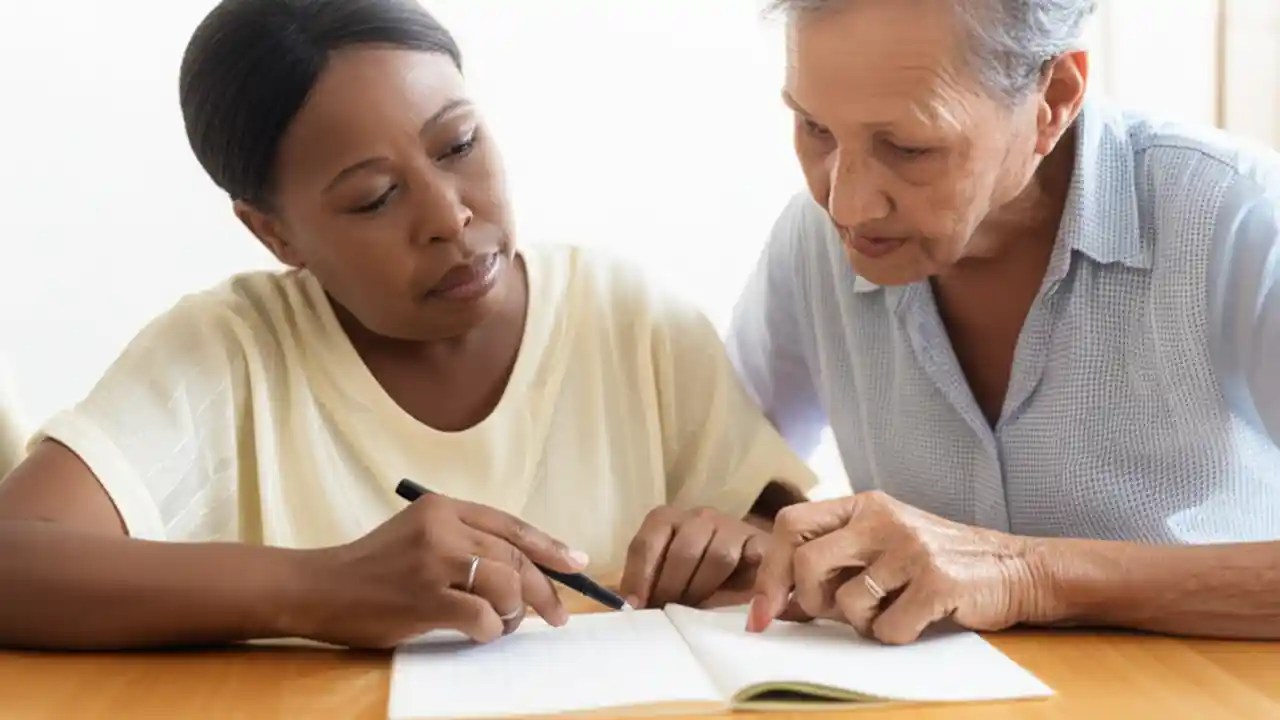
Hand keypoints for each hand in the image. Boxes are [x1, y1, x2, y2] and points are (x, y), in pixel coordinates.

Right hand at [291, 493, 586, 648]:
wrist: (319, 589)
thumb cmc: (373, 568)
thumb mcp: (419, 536)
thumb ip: (465, 543)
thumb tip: (525, 569)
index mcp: (442, 507)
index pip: (510, 525)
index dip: (548, 546)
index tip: (576, 563)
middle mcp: (441, 527)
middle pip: (515, 556)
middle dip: (545, 589)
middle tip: (559, 615)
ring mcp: (433, 561)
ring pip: (506, 584)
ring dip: (515, 613)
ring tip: (504, 625)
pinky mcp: (424, 598)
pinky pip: (483, 616)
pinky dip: (491, 630)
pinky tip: (481, 633)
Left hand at [620, 506, 767, 608]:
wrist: (747, 570)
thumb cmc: (696, 576)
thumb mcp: (664, 577)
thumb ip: (644, 585)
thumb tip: (626, 605)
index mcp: (666, 520)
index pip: (646, 544)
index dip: (639, 578)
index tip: (636, 607)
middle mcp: (698, 517)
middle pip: (682, 551)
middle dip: (672, 587)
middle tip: (668, 613)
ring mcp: (731, 526)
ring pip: (717, 556)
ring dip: (704, 588)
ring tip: (696, 610)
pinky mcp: (761, 542)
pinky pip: (754, 560)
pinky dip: (745, 584)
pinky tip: (738, 606)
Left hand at [748, 491, 1041, 644]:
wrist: (1014, 568)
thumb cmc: (936, 563)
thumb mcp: (882, 544)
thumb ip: (832, 561)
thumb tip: (772, 602)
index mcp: (862, 505)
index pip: (790, 525)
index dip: (769, 572)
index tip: (763, 613)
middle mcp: (882, 519)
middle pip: (805, 563)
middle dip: (808, 602)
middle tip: (832, 614)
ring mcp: (911, 548)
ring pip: (846, 603)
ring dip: (860, 624)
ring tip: (889, 612)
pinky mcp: (938, 581)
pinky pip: (887, 629)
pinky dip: (894, 637)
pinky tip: (916, 621)